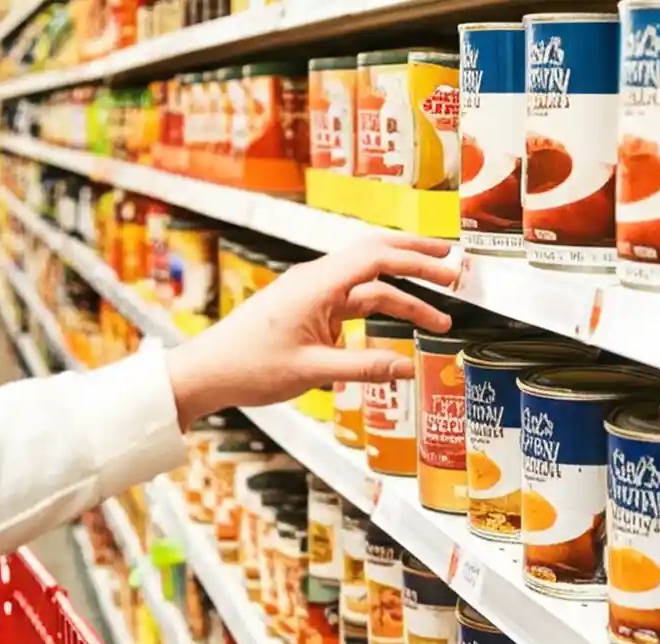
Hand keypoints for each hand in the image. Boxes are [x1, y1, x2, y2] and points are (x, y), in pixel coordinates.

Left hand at [166, 237, 458, 427]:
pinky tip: (397, 330)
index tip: (448, 267)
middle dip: (417, 260)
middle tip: (451, 268)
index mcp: (316, 284)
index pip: (377, 258)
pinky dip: (381, 310)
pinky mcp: (309, 309)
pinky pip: (353, 302)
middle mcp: (316, 280)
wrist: (207, 371)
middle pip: (376, 256)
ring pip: (368, 286)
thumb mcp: (312, 371)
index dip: (418, 260)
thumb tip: (408, 369)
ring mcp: (313, 294)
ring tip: (437, 319)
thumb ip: (364, 369)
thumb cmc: (248, 366)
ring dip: (404, 297)